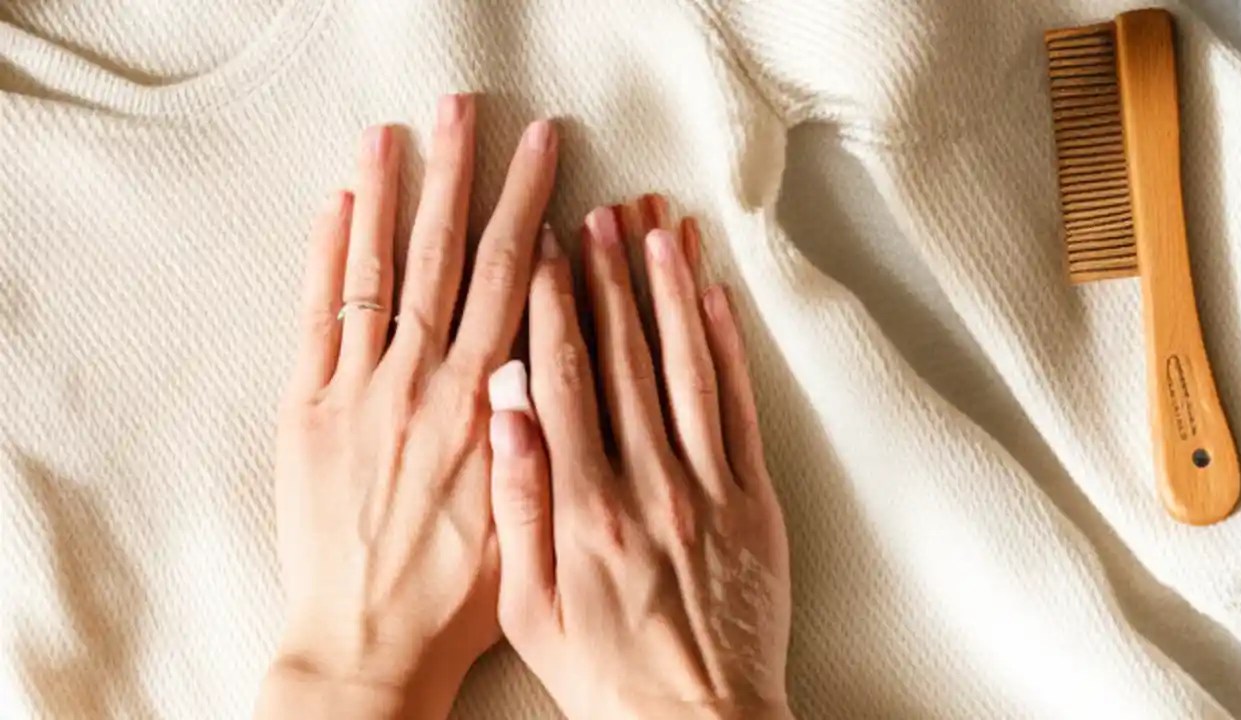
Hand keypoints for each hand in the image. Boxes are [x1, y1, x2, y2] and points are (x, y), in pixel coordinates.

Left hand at [257, 95, 557, 719]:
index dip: (527, 209)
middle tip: (470, 111)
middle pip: (449, 256)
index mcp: (481, 406)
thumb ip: (536, 431)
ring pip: (378, 271)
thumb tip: (542, 352)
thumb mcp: (528, 515)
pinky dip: (326, 257)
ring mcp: (357, 390)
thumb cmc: (455, 595)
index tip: (542, 158)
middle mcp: (420, 383)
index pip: (512, 282)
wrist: (366, 644)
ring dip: (390, 194)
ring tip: (397, 131)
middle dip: (464, 174)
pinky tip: (338, 206)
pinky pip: (317, 316)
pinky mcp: (307, 410)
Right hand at [487, 203, 792, 718]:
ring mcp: (710, 489)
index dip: (554, 305)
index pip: (564, 380)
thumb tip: (505, 414)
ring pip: (689, 368)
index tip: (548, 249)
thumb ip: (517, 507)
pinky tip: (718, 299)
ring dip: (673, 293)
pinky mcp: (755, 503)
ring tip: (662, 229)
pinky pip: (742, 411)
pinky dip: (731, 349)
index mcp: (585, 507)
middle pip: (627, 359)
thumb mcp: (530, 608)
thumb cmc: (605, 675)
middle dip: (612, 277)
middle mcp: (650, 485)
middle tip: (604, 212)